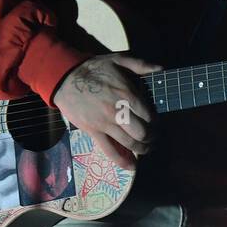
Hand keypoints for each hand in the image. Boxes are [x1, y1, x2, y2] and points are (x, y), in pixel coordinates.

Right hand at [51, 53, 161, 169]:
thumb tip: (161, 69)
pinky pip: (109, 151)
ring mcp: (105, 123)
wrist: (65, 78)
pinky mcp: (93, 132)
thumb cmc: (93, 68)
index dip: (155, 122)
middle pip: (142, 132)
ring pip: (129, 143)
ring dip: (142, 149)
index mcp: (127, 94)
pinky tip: (132, 167)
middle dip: (151, 137)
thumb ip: (141, 65)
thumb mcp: (118, 60)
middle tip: (153, 137)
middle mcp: (119, 111)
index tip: (156, 123)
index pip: (149, 115)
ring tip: (146, 148)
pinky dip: (123, 161)